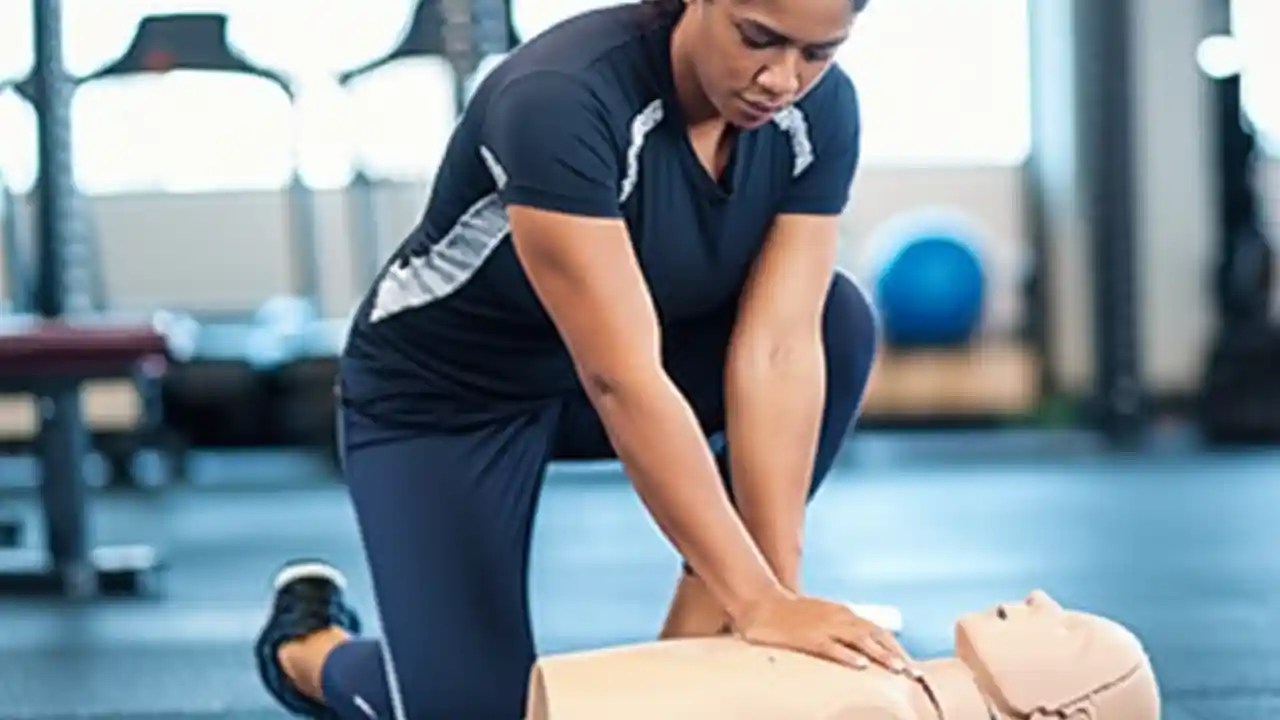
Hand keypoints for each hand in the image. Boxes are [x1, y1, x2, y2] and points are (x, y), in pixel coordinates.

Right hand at [733, 588, 918, 676]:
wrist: (761, 603)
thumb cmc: (792, 615)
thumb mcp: (822, 618)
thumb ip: (841, 632)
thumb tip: (860, 651)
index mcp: (844, 614)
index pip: (878, 632)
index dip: (897, 649)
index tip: (912, 667)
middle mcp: (839, 618)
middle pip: (876, 636)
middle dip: (897, 655)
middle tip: (915, 674)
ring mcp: (823, 626)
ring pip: (859, 640)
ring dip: (880, 654)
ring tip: (898, 670)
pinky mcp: (807, 636)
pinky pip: (830, 646)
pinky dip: (846, 655)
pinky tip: (860, 665)